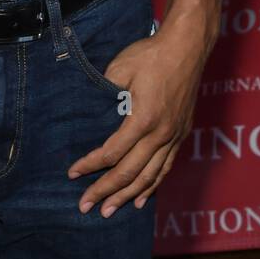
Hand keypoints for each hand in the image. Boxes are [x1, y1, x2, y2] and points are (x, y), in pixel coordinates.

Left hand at [68, 18, 210, 215]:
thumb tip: (90, 111)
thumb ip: (105, 93)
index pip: (112, 152)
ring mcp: (174, 136)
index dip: (90, 165)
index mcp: (143, 119)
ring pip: (149, 176)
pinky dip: (152, 186)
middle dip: (105, 191)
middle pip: (129, 172)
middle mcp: (161, 134)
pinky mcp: (181, 134)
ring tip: (108, 212)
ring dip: (127, 196)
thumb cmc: (151, 54)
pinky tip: (140, 199)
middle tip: (85, 206)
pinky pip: (165, 168)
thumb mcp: (120, 68)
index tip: (72, 173)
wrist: (187, 47)